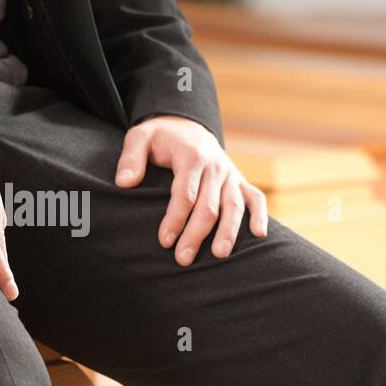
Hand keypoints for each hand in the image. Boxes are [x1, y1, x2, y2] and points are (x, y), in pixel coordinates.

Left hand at [115, 115, 268, 265]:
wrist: (186, 126)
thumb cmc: (160, 137)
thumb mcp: (139, 136)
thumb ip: (131, 158)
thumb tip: (124, 183)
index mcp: (192, 156)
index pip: (185, 193)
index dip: (175, 218)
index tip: (165, 241)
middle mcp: (216, 166)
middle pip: (209, 205)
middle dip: (196, 234)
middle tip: (183, 259)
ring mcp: (230, 174)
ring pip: (234, 205)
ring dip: (228, 231)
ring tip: (220, 255)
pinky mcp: (239, 181)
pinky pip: (255, 197)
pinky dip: (260, 214)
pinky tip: (259, 234)